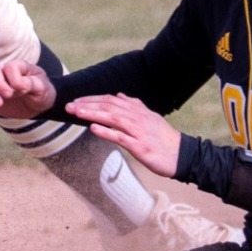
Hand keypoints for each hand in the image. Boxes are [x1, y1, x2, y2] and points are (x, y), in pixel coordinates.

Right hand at [0, 59, 55, 118]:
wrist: (39, 105)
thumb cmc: (42, 91)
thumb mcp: (42, 87)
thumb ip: (31, 83)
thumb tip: (18, 84)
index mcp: (18, 66)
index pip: (10, 67)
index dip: (14, 78)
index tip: (23, 90)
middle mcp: (4, 73)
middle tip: (8, 95)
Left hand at [65, 94, 182, 177]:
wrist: (182, 155)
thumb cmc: (164, 138)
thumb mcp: (150, 117)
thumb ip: (135, 105)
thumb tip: (120, 95)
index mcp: (137, 110)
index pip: (110, 100)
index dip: (92, 99)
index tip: (76, 101)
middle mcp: (137, 118)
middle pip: (108, 107)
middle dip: (87, 105)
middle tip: (69, 106)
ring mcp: (138, 131)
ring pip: (112, 119)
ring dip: (92, 114)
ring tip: (76, 113)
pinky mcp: (140, 146)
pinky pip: (121, 138)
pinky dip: (107, 132)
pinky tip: (93, 129)